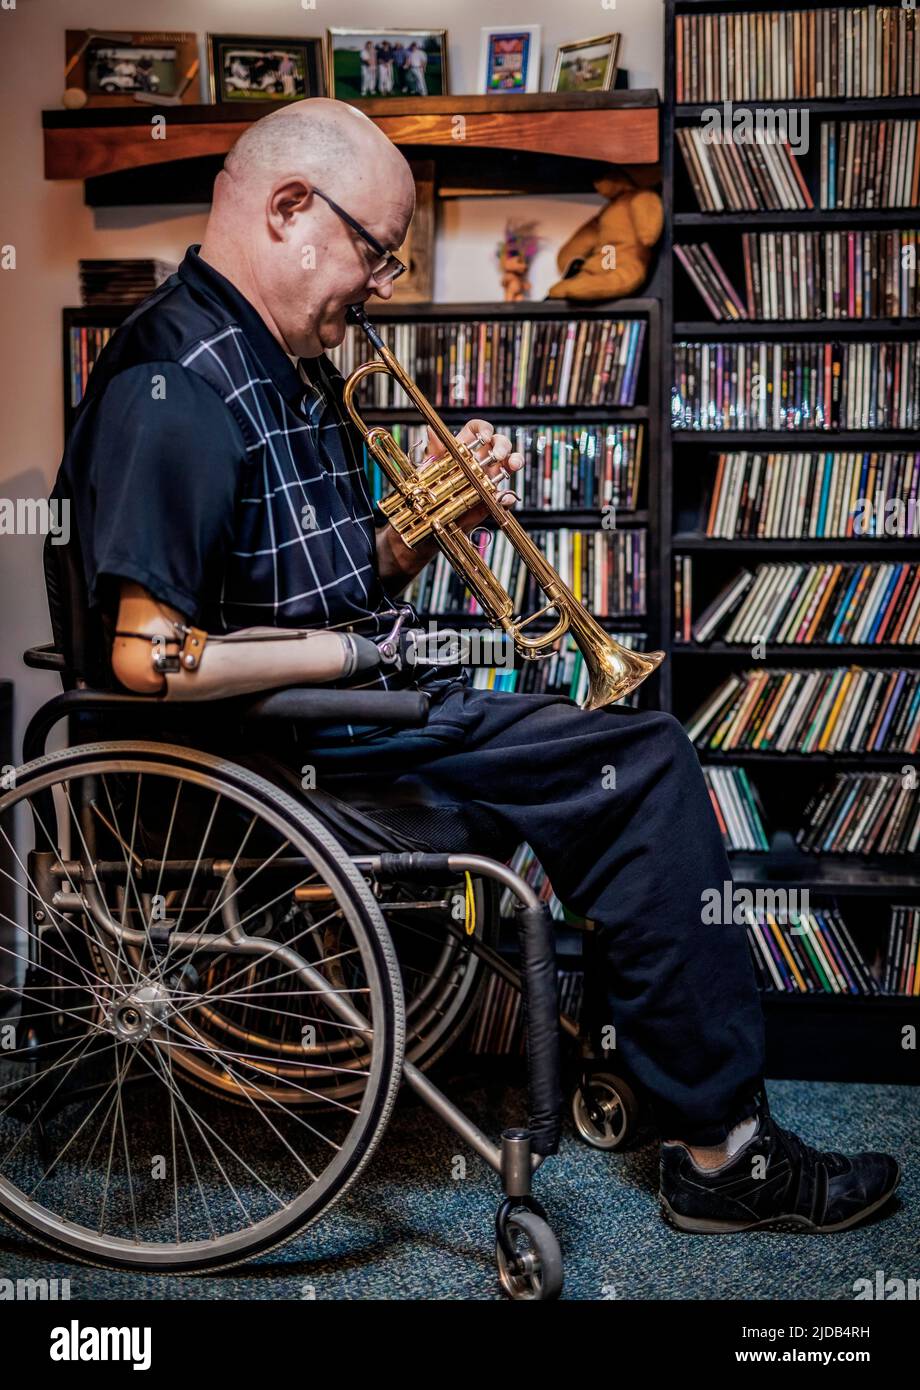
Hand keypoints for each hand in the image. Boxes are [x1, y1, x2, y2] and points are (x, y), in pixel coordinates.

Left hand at [425, 418, 524, 532]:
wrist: (436, 516)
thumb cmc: (433, 488)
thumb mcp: (430, 468)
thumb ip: (434, 449)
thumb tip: (431, 431)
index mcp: (466, 448)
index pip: (478, 430)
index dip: (484, 429)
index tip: (485, 436)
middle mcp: (481, 460)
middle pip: (499, 443)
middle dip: (502, 445)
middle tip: (498, 454)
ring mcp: (490, 477)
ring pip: (509, 463)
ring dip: (515, 460)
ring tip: (513, 465)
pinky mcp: (493, 497)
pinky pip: (506, 495)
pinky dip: (508, 497)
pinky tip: (503, 498)